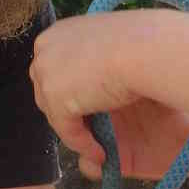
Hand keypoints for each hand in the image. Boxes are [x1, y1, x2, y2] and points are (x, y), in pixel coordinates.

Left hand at [32, 13, 187, 174]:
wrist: (144, 48)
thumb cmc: (138, 42)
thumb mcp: (108, 43)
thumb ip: (93, 56)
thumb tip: (95, 73)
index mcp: (55, 34)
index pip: (53, 69)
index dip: (69, 88)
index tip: (87, 103)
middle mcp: (43, 51)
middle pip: (48, 91)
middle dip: (66, 109)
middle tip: (90, 127)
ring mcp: (47, 76)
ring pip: (55, 112)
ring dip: (76, 129)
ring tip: (97, 143)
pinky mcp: (57, 101)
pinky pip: (67, 131)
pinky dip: (83, 144)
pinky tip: (101, 153)